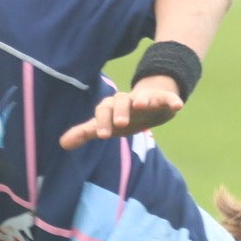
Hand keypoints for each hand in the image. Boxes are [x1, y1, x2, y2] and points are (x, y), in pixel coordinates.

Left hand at [57, 76, 184, 149]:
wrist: (148, 103)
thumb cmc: (123, 117)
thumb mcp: (106, 125)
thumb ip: (85, 132)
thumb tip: (62, 144)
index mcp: (112, 108)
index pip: (103, 111)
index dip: (102, 121)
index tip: (103, 135)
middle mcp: (127, 101)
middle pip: (121, 101)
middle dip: (120, 111)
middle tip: (121, 124)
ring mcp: (145, 99)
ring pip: (143, 97)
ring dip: (143, 100)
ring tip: (142, 105)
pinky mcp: (162, 99)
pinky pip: (167, 98)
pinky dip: (171, 100)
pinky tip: (178, 106)